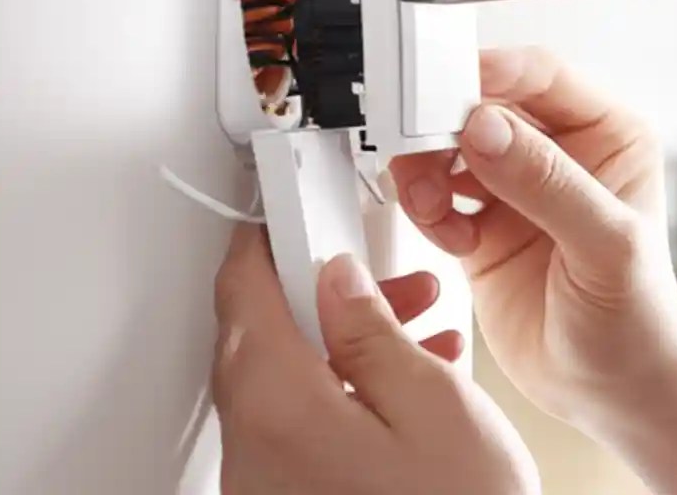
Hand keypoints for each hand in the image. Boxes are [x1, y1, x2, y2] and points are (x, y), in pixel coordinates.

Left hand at [211, 224, 537, 493]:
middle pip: (262, 335)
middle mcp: (255, 450)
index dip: (268, 237)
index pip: (244, 291)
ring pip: (286, 380)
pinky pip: (300, 425)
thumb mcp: (433, 404)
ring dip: (342, 341)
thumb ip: (372, 329)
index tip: (290, 208)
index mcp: (280, 408)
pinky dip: (343, 392)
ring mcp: (266, 483)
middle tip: (377, 277)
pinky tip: (406, 386)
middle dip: (323, 292)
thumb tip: (337, 278)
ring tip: (416, 329)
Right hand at [389, 48, 676, 421]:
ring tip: (435, 207)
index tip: (447, 91)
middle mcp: (560, 153)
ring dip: (428, 170)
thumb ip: (547, 183)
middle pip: (483, 106)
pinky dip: (429, 211)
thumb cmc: (639, 318)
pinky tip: (455, 240)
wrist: (616, 390)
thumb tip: (485, 130)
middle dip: (445, 126)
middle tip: (421, 150)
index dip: (491, 75)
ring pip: (450, 147)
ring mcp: (516, 190)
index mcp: (607, 134)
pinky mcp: (481, 227)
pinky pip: (435, 196)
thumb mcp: (606, 244)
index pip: (541, 76)